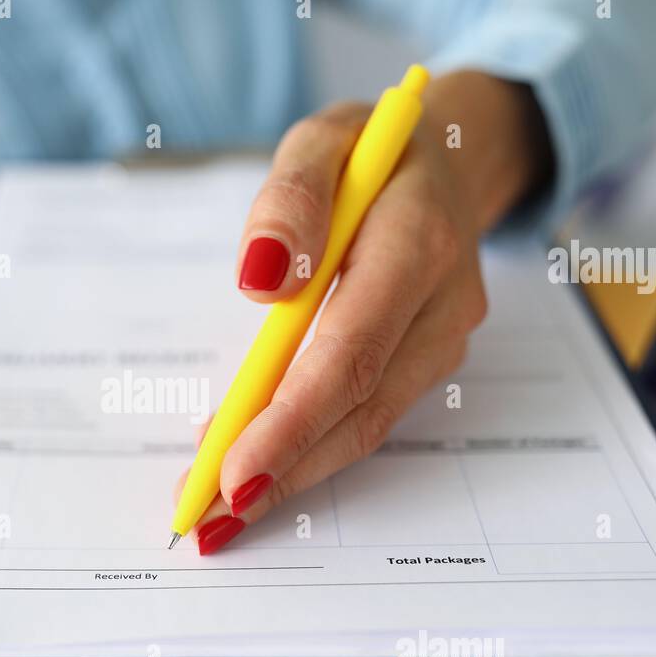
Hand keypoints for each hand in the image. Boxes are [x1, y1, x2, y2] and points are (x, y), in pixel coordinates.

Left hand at [186, 71, 552, 553]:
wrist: (449, 157)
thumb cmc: (368, 151)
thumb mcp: (319, 140)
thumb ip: (290, 198)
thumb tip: (262, 280)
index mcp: (418, 241)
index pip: (351, 352)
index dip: (291, 421)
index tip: (230, 472)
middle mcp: (444, 305)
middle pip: (360, 409)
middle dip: (281, 468)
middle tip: (206, 516)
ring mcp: (443, 340)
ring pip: (367, 425)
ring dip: (292, 472)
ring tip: (219, 508)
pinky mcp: (428, 360)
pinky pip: (368, 414)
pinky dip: (310, 447)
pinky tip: (258, 462)